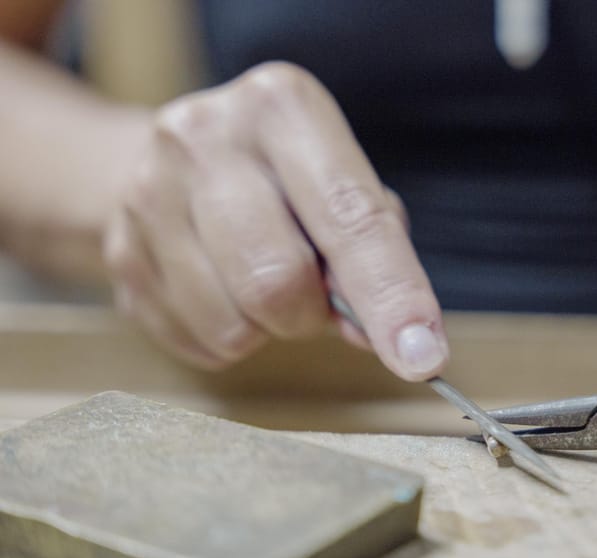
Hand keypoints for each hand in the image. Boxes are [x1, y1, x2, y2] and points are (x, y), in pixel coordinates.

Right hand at [103, 62, 447, 379]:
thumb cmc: (282, 183)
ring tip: (261, 281)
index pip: (351, 218)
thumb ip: (376, 254)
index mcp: (281, 108)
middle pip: (278, 282)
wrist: (164, 161)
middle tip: (311, 298)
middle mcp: (206, 138)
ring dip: (269, 329)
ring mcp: (147, 193)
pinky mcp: (120, 251)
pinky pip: (200, 341)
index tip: (423, 357)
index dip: (392, 295)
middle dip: (310, 315)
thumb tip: (398, 339)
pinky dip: (230, 337)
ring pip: (235, 323)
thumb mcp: (340, 184)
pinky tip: (222, 290)